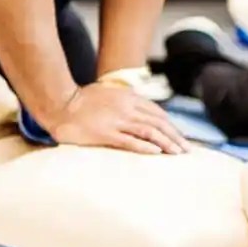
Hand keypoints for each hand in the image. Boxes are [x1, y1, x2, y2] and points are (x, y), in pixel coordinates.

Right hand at [47, 83, 189, 154]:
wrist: (60, 104)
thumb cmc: (81, 100)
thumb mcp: (107, 93)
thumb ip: (124, 100)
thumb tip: (137, 112)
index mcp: (128, 97)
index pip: (157, 112)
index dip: (171, 125)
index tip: (180, 136)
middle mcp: (126, 107)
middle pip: (158, 123)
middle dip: (175, 136)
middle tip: (187, 149)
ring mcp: (117, 120)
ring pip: (149, 131)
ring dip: (167, 143)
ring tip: (178, 153)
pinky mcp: (106, 133)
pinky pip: (130, 141)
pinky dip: (146, 147)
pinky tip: (156, 153)